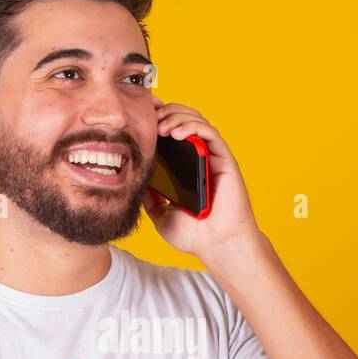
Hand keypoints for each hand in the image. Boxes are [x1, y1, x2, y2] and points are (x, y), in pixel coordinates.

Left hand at [142, 95, 261, 261]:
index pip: (172, 133)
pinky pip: (210, 134)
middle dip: (166, 112)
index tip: (140, 119)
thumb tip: (132, 182)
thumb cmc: (195, 235)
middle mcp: (200, 158)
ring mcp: (212, 157)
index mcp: (186, 167)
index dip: (158, 120)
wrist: (216, 246)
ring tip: (161, 125)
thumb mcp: (160, 214)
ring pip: (197, 121)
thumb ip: (149, 197)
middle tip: (150, 118)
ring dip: (177, 116)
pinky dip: (193, 126)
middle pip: (184, 120)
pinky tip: (177, 132)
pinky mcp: (224, 160)